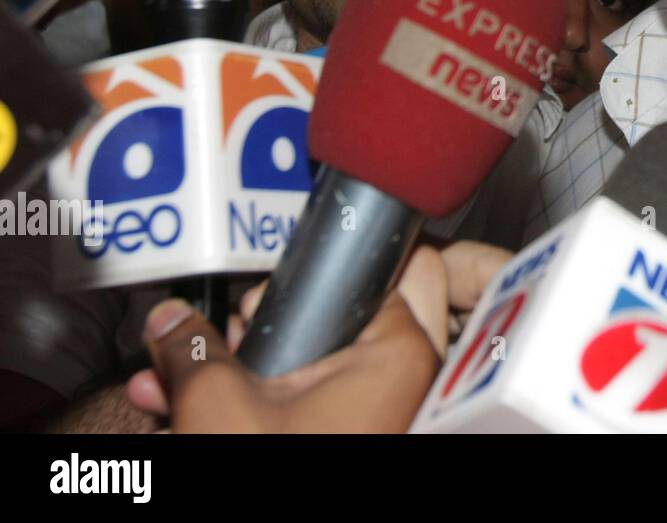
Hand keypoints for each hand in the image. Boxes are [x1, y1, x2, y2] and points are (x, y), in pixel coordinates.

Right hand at [126, 241, 510, 432]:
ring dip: (237, 373)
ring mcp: (381, 415)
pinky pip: (305, 408)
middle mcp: (404, 380)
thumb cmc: (279, 485)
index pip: (365, 271)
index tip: (263, 294)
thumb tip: (172, 321)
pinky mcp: (353, 439)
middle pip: (331, 320)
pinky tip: (190, 414)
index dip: (302, 278)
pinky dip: (254, 408)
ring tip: (175, 382)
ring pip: (307, 370)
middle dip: (259, 330)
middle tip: (223, 339)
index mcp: (399, 351)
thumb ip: (193, 348)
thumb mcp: (218, 404)